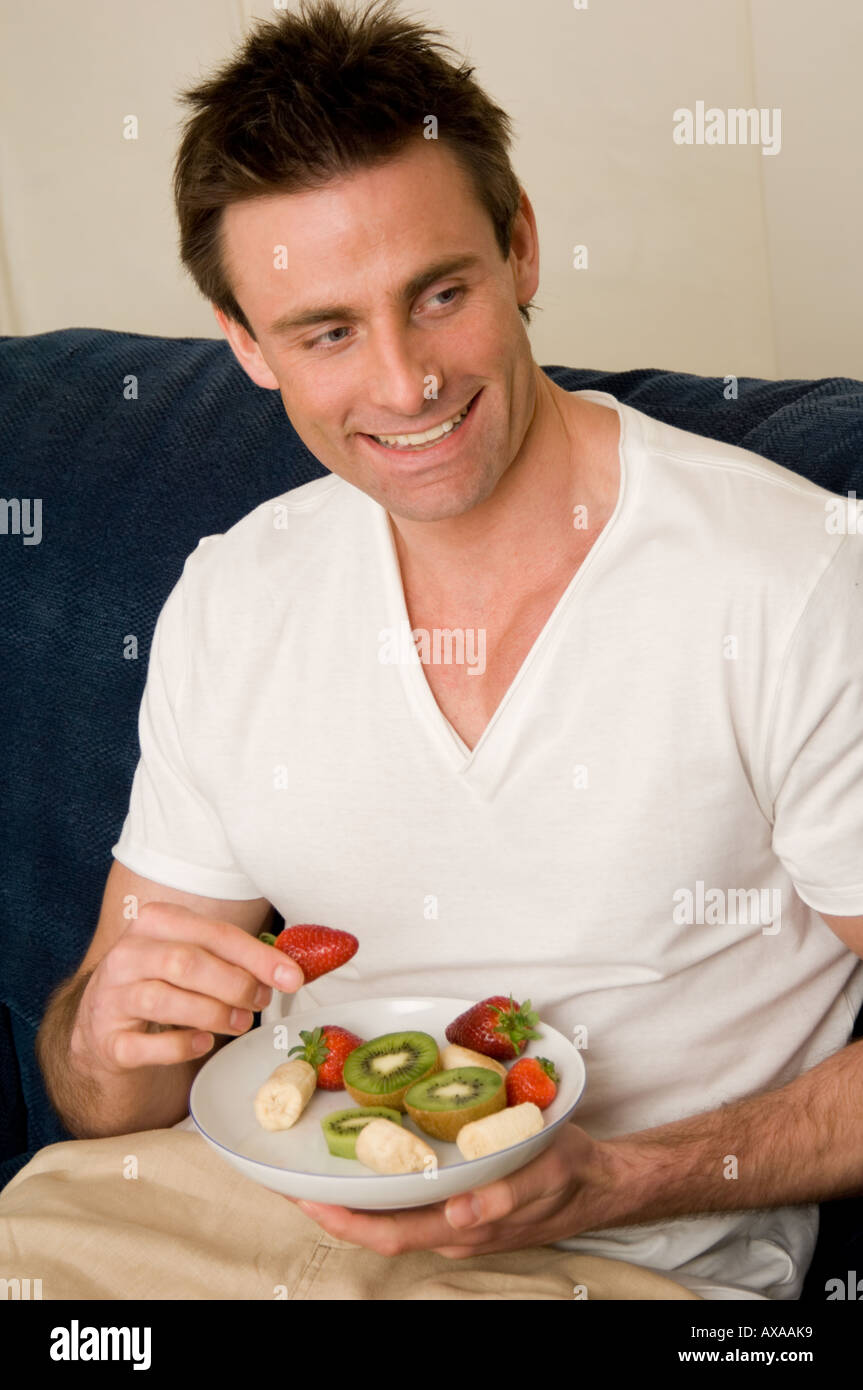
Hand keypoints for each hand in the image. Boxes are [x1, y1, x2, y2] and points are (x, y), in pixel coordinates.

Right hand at [71, 901, 303, 1073]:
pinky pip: (142, 1045)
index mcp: (154, 923)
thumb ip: (231, 958)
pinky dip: (178, 1046)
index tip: (291, 977)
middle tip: (261, 1002)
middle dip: (235, 984)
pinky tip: (201, 1043)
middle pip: (186, 962)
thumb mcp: (190, 958)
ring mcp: (111, 998)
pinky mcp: (105, 1040)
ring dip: (213, 1014)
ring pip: (164, 999)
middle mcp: (127, 955)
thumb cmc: (162, 984)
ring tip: (240, 1023)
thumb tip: (285, 971)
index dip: (257, 957)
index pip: (213, 934)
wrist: (103, 1026)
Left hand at [285, 1121, 612, 1257]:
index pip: (391, 1232)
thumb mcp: (548, 1172)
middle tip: (290, 1178)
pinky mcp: (462, 1201)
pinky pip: (411, 1200)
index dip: (345, 1219)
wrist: (603, 1183)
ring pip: (392, 1215)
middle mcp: (453, 1228)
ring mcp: (456, 1218)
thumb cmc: (574, 1172)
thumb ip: (509, 1195)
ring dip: (353, 1197)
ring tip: (317, 1163)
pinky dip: (382, 1183)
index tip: (306, 1196)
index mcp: (466, 1225)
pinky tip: (368, 1155)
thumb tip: (461, 1214)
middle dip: (332, 1208)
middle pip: (379, 1228)